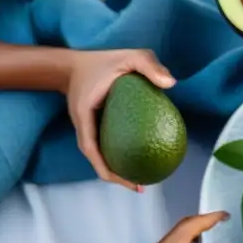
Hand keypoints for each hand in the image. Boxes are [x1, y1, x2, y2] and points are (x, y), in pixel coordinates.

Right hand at [66, 49, 175, 189]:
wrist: (72, 64)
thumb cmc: (101, 61)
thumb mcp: (128, 56)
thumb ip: (149, 66)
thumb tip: (171, 84)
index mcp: (85, 117)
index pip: (93, 151)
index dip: (109, 170)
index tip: (130, 181)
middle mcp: (83, 129)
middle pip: (98, 161)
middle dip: (117, 177)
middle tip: (142, 185)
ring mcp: (87, 130)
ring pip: (101, 156)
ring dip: (117, 170)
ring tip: (142, 178)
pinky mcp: (93, 128)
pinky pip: (105, 146)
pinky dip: (118, 155)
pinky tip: (138, 156)